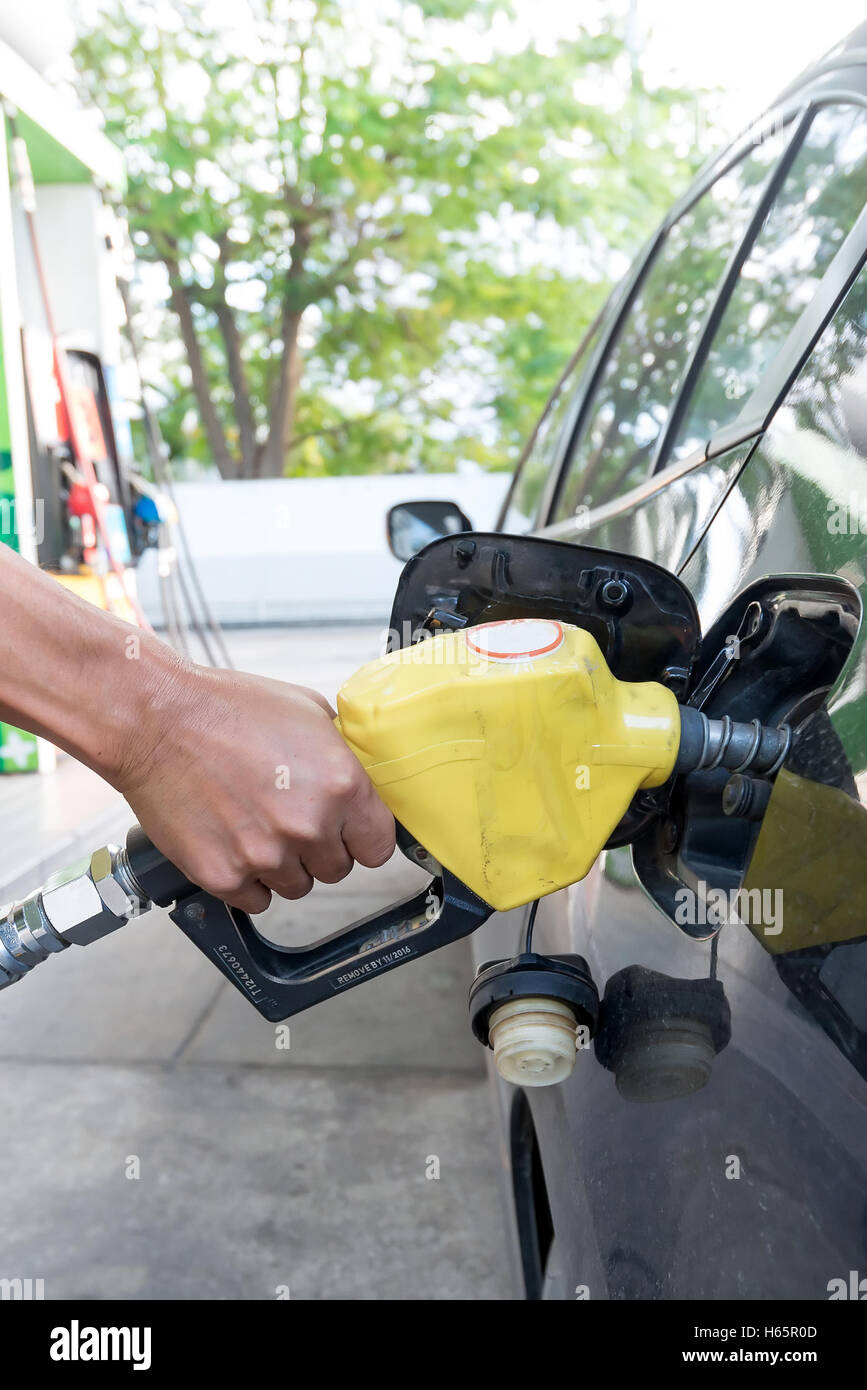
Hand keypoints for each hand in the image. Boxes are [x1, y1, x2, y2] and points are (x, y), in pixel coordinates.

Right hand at [114, 664, 395, 912]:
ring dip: (282, 865)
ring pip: (297, 886)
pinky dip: (247, 880)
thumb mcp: (307, 711)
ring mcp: (265, 855)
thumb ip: (342, 754)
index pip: (379, 847)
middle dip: (319, 848)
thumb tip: (361, 779)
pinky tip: (233, 842)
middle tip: (288, 817)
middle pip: (338, 870)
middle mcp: (309, 825)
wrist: (156, 721)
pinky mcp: (224, 876)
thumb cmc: (226, 708)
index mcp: (341, 785)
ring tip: (255, 824)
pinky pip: (255, 899)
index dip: (362, 837)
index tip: (348, 832)